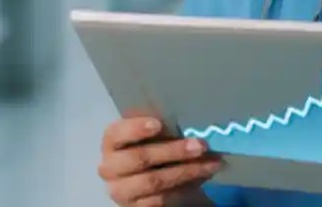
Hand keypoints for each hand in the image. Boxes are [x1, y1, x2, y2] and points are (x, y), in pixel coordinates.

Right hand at [98, 116, 222, 205]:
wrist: (158, 180)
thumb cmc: (155, 148)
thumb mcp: (155, 136)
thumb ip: (163, 128)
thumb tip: (190, 123)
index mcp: (111, 143)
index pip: (116, 134)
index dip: (135, 129)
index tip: (158, 124)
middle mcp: (110, 168)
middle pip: (139, 158)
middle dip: (172, 151)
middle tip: (200, 145)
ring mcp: (121, 192)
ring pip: (154, 181)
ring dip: (187, 171)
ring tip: (211, 163)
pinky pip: (162, 198)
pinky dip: (186, 187)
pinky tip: (203, 176)